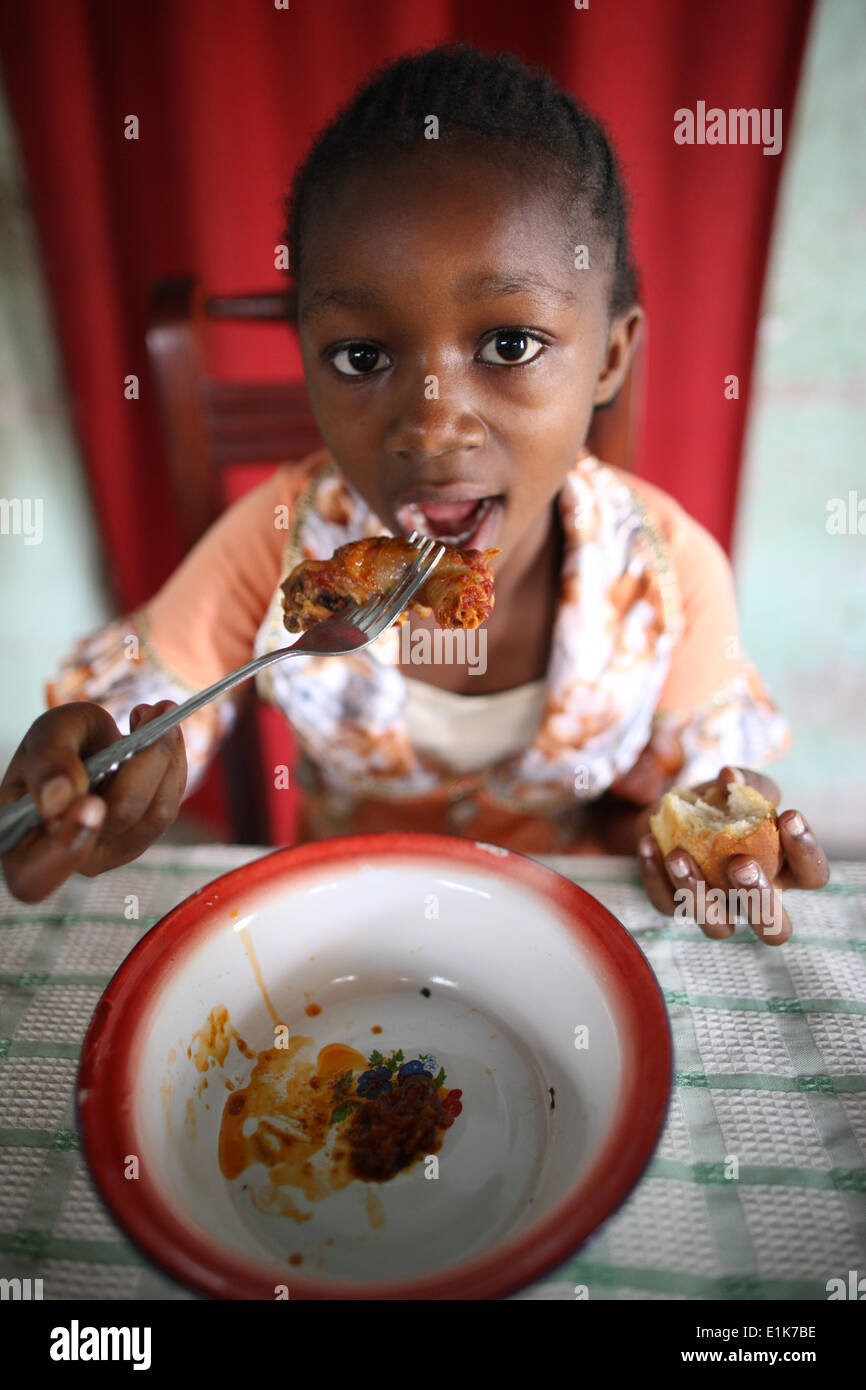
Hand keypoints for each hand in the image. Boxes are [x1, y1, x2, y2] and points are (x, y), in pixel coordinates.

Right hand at [0, 700, 186, 903]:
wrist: (79, 746)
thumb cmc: (54, 745)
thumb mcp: (44, 737)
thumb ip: (48, 763)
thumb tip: (58, 800)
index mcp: (21, 848)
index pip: (36, 876)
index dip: (64, 849)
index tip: (89, 801)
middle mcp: (67, 861)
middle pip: (117, 821)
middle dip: (142, 762)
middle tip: (147, 711)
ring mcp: (108, 852)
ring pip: (154, 814)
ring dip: (165, 756)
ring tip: (155, 710)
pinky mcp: (141, 837)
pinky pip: (168, 804)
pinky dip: (172, 762)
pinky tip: (161, 732)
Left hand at [636, 765, 829, 944]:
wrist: (668, 815)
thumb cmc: (718, 804)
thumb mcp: (736, 787)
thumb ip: (744, 781)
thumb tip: (729, 777)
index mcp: (783, 872)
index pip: (812, 876)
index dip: (806, 851)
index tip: (790, 815)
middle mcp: (754, 900)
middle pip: (775, 929)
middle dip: (760, 900)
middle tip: (740, 863)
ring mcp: (716, 910)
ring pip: (718, 928)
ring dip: (698, 893)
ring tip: (679, 855)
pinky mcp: (675, 906)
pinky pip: (667, 904)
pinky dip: (655, 875)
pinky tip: (649, 843)